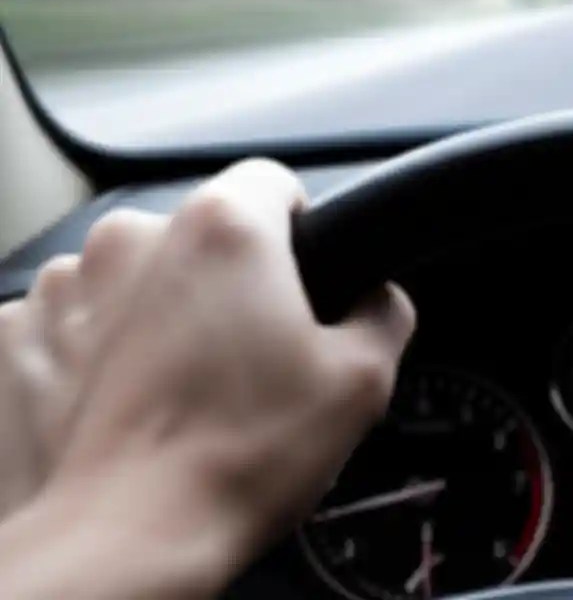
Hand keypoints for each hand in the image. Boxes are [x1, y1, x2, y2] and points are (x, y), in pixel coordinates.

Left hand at [0, 159, 414, 597]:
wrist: (124, 541)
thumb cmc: (238, 458)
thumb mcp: (362, 381)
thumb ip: (385, 312)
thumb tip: (377, 299)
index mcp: (225, 229)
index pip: (274, 183)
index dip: (300, 230)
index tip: (301, 282)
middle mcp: (135, 239)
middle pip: (201, 236)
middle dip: (228, 284)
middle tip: (253, 359)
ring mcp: (64, 287)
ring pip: (135, 279)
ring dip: (159, 316)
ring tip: (186, 394)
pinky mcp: (15, 338)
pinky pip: (74, 325)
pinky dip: (98, 354)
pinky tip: (130, 409)